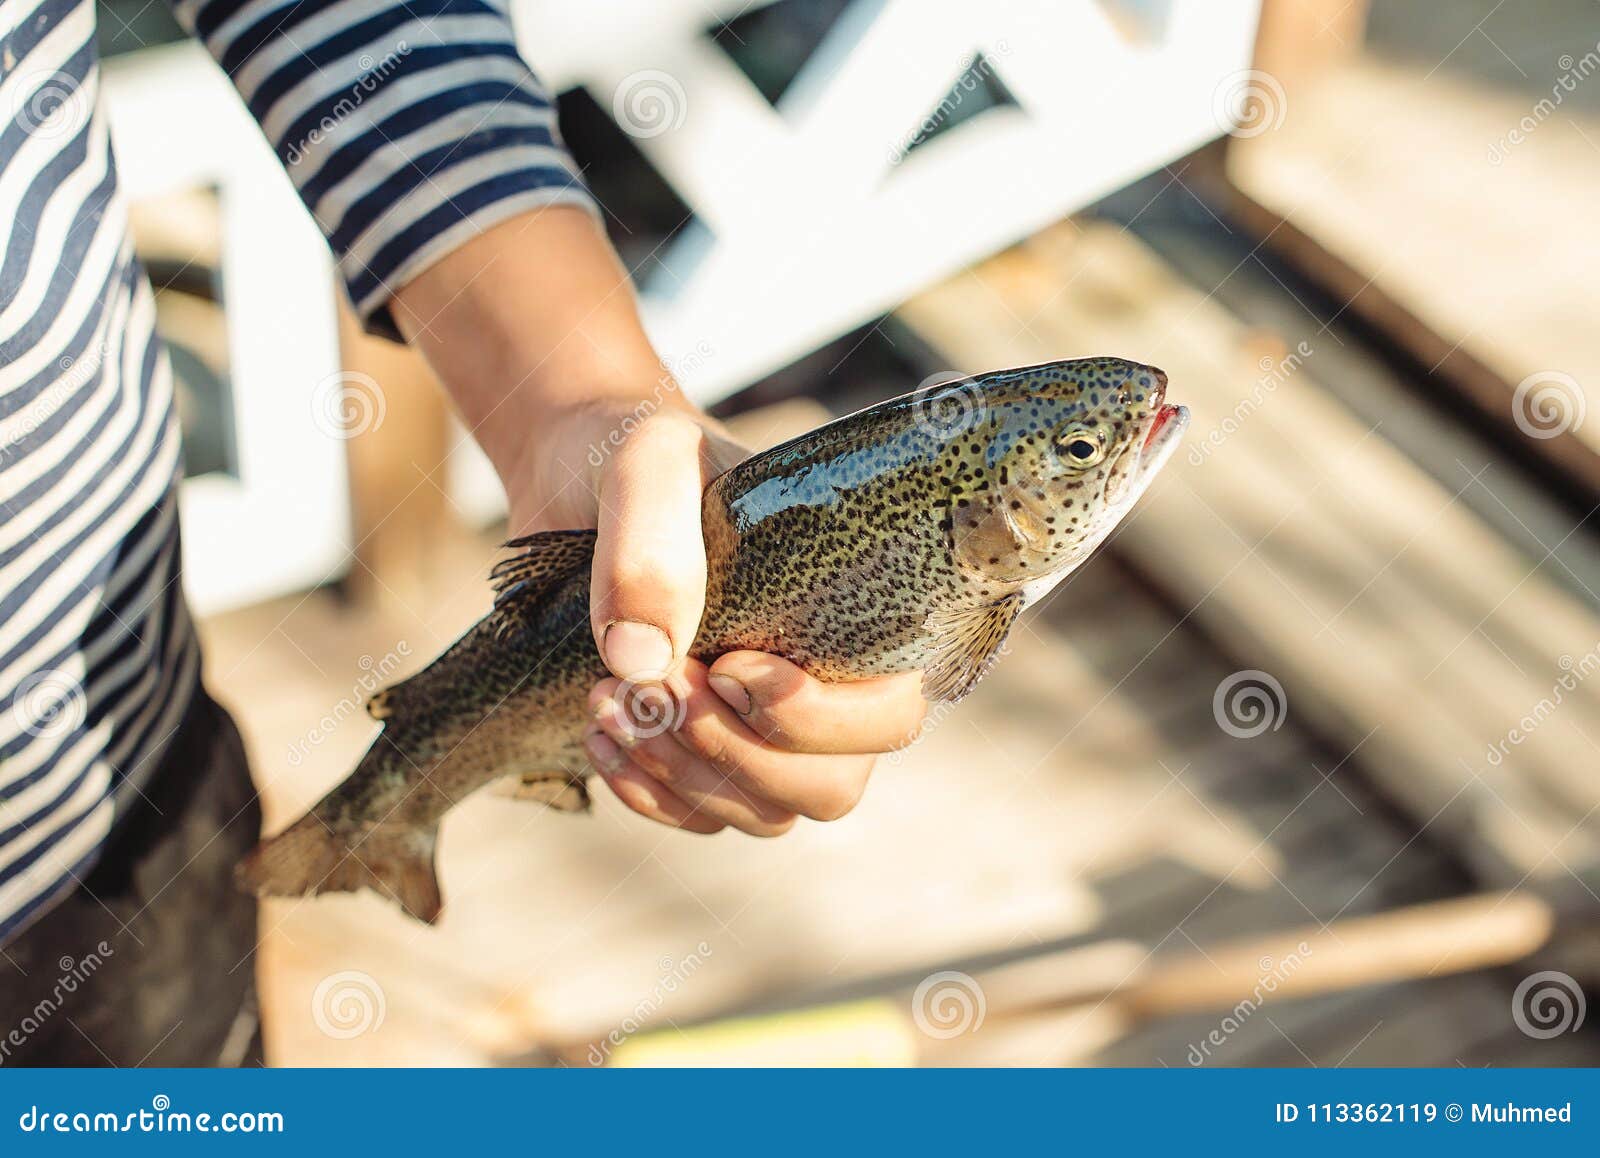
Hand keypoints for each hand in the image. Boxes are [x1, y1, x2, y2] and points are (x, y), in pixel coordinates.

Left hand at [391, 208, 926, 834]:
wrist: (577, 473)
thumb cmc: (640, 454)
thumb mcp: (646, 464)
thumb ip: (650, 544)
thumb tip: (638, 661)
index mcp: (851, 613)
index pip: (889, 714)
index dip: (816, 719)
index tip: (728, 666)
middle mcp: (823, 683)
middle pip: (832, 787)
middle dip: (739, 756)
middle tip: (662, 688)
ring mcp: (762, 729)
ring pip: (764, 813)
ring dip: (682, 775)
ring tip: (606, 699)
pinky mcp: (700, 751)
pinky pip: (697, 816)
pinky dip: (646, 792)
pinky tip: (599, 731)